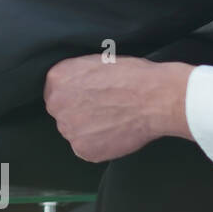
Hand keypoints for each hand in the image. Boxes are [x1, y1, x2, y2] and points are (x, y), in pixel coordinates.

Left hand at [43, 55, 193, 161]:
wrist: (156, 98)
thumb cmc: (134, 75)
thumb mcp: (97, 62)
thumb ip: (77, 76)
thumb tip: (76, 86)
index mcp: (58, 78)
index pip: (56, 91)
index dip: (74, 95)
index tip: (89, 98)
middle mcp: (56, 104)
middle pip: (62, 112)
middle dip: (78, 113)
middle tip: (103, 111)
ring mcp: (68, 129)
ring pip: (74, 132)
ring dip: (88, 130)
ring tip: (114, 122)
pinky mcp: (83, 149)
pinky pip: (87, 150)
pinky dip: (100, 146)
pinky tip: (116, 134)